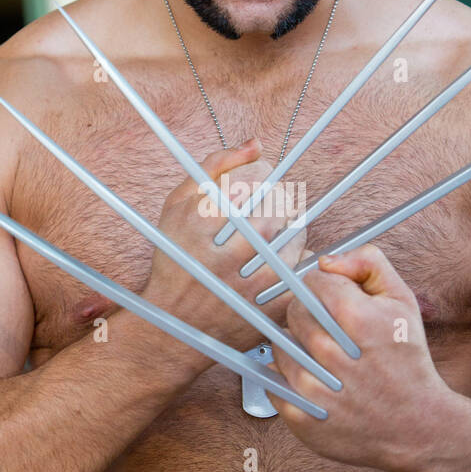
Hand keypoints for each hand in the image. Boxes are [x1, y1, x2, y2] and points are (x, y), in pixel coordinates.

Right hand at [141, 137, 307, 358]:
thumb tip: (257, 145)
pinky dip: (298, 260)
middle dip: (284, 202)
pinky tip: (284, 255)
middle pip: (275, 213)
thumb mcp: (178, 206)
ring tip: (282, 227)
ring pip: (292, 242)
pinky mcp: (263, 312)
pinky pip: (298, 274)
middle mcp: (221, 256)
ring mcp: (245, 288)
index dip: (266, 176)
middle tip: (280, 201)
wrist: (172, 326)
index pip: (253, 184)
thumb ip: (215, 167)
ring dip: (295, 228)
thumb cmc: (175, 258)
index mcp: (198, 225)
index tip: (265, 178)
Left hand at [269, 244, 453, 471]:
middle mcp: (336, 358)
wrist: (417, 427)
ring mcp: (317, 393)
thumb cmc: (407, 360)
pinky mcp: (304, 420)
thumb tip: (325, 261)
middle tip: (326, 326)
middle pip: (294, 312)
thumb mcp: (403, 303)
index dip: (322, 285)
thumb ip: (369, 265)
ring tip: (320, 353)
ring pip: (279, 345)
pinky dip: (286, 376)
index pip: (315, 282)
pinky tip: (311, 377)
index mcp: (361, 322)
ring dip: (295, 344)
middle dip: (307, 312)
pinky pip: (273, 381)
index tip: (333, 297)